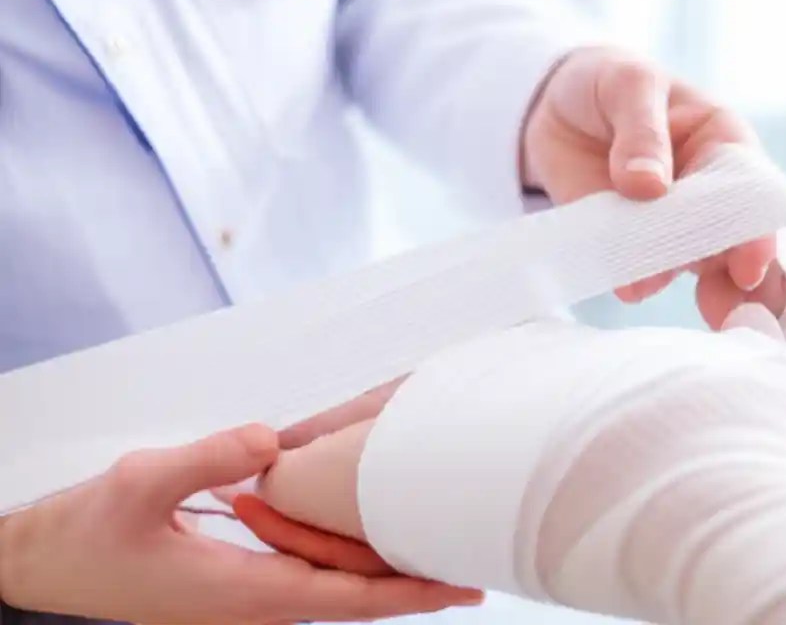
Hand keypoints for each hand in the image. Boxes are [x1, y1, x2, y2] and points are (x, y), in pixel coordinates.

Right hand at [0, 425, 481, 623]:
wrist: (50, 564)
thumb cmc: (89, 534)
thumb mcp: (141, 485)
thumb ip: (206, 460)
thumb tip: (269, 442)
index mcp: (247, 592)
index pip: (350, 597)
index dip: (410, 593)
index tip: (461, 586)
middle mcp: (259, 602)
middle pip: (358, 595)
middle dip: (417, 582)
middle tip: (477, 559)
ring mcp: (252, 596)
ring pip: (337, 585)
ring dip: (387, 567)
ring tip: (439, 540)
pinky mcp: (243, 582)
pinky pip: (313, 573)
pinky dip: (349, 554)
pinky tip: (369, 530)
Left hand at [522, 46, 775, 305]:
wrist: (556, 105)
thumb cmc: (612, 83)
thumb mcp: (629, 84)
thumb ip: (642, 132)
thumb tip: (648, 186)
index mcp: (726, 146)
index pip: (754, 193)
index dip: (758, 232)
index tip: (749, 267)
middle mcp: (711, 196)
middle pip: (738, 244)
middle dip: (743, 283)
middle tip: (735, 311)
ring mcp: (673, 228)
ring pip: (693, 266)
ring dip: (691, 287)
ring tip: (675, 295)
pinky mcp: (631, 247)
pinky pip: (640, 272)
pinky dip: (638, 284)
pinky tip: (633, 288)